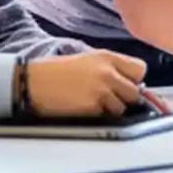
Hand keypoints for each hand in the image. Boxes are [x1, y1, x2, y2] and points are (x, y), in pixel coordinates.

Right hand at [25, 50, 146, 116]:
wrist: (32, 82)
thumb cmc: (56, 72)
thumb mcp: (87, 60)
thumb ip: (110, 67)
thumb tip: (130, 82)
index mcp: (107, 57)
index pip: (140, 69)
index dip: (134, 79)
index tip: (127, 84)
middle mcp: (108, 72)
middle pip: (135, 91)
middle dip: (126, 97)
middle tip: (111, 98)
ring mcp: (101, 90)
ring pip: (123, 106)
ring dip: (113, 109)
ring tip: (96, 104)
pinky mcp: (92, 107)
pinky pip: (108, 115)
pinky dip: (101, 115)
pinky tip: (87, 109)